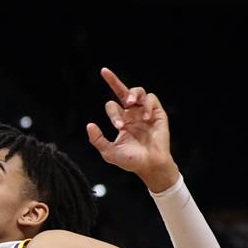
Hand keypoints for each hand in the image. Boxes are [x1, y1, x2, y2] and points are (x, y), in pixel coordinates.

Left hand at [84, 67, 176, 189]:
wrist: (149, 166)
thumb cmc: (130, 161)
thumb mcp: (109, 152)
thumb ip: (97, 139)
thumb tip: (89, 124)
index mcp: (121, 120)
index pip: (112, 105)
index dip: (113, 113)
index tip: (119, 126)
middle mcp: (132, 114)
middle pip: (123, 90)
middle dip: (114, 81)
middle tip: (122, 98)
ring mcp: (145, 112)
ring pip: (139, 91)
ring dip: (133, 93)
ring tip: (130, 102)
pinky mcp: (158, 114)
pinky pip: (152, 99)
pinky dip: (147, 105)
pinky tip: (146, 118)